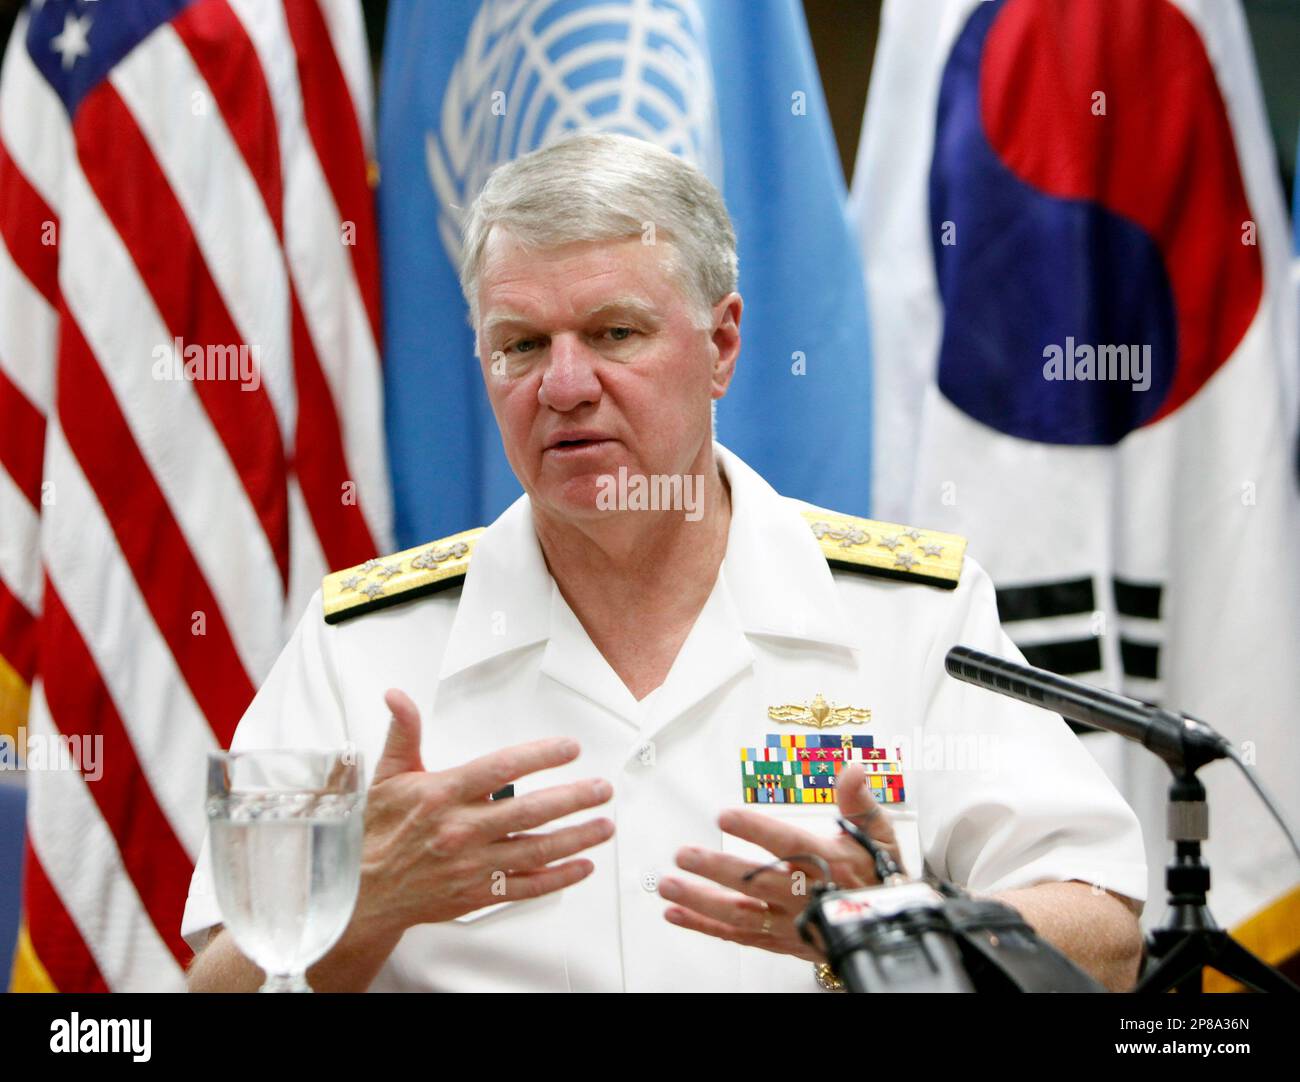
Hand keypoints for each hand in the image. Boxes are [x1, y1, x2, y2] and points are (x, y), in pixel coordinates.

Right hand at [351, 688, 614, 939]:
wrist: (362, 891)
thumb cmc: (378, 831)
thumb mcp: (388, 774)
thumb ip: (403, 731)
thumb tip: (397, 696)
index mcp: (443, 795)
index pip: (500, 768)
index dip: (538, 756)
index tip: (569, 748)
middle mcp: (462, 830)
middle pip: (529, 811)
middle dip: (573, 798)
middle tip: (601, 788)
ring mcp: (473, 865)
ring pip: (536, 849)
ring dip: (576, 837)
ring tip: (605, 824)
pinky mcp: (478, 893)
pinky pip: (527, 886)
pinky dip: (559, 877)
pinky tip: (582, 865)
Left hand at [659, 764, 903, 959]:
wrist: (888, 932)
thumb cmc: (878, 879)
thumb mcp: (878, 837)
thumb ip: (859, 802)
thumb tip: (853, 768)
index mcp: (829, 864)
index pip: (788, 844)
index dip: (756, 829)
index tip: (726, 815)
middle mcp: (806, 896)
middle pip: (756, 882)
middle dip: (717, 869)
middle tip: (685, 854)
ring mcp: (791, 922)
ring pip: (741, 915)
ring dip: (701, 900)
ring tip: (670, 885)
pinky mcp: (781, 941)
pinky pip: (738, 936)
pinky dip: (705, 927)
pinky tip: (678, 914)